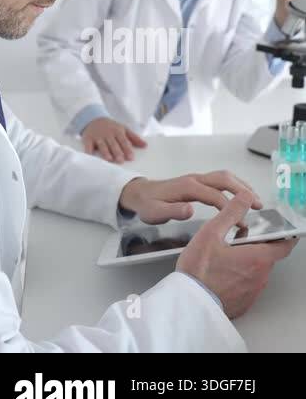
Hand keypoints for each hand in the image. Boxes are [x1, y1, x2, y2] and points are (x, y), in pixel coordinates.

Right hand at [82, 117, 146, 162]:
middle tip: (121, 161)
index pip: (123, 141)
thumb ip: (134, 138)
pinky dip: (89, 151)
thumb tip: (145, 146)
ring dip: (105, 152)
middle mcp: (107, 134)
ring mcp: (97, 136)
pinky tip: (91, 157)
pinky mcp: (88, 139)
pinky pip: (88, 146)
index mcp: (117, 131)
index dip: (127, 149)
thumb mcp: (124, 129)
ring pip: (102, 145)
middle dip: (117, 152)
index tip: (131, 158)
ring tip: (109, 159)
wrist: (93, 118)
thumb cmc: (111, 127)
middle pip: (113, 144)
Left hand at [119, 170, 262, 224]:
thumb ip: (172, 211)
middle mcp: (195, 179)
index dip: (229, 208)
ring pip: (225, 177)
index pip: (214, 195)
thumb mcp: (155, 212)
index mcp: (187, 187)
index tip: (240, 221)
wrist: (139, 193)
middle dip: (243, 191)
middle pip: (224, 179)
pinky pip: (221, 179)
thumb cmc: (147, 205)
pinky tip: (242, 196)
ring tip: (256, 200)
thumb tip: (190, 210)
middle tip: (258, 205)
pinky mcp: (198, 181)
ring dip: (242, 186)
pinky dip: (235, 185)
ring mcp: (197, 178)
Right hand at [176, 190, 296, 318]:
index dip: (286, 236)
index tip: (284, 231)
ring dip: (248, 262)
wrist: (188, 304)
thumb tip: (245, 196)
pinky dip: (240, 277)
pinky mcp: (243, 303)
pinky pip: (247, 286)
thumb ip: (231, 212)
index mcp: (257, 258)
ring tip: (227, 256)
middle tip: (240, 239)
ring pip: (257, 271)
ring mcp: (252, 292)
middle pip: (268, 257)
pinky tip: (223, 273)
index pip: (284, 245)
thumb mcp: (211, 233)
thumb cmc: (198, 271)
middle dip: (258, 246)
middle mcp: (260, 277)